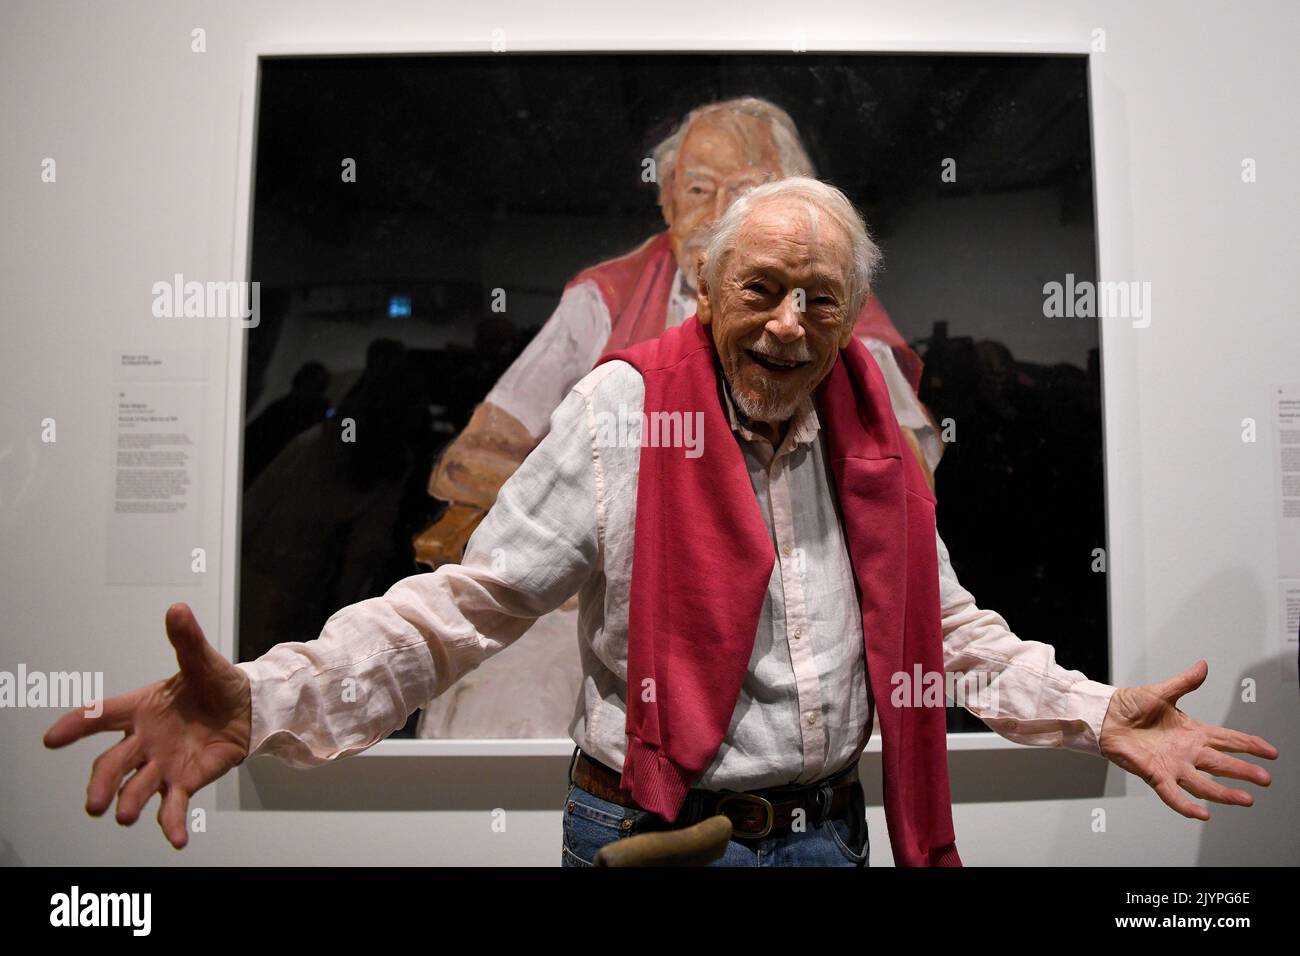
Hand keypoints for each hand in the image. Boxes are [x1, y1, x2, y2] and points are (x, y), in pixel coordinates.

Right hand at [43, 603, 251, 847]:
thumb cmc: (216, 683)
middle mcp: (145, 740)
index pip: (101, 716)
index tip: (52, 738)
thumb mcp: (203, 660)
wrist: (248, 707)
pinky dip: (172, 823)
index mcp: (142, 708)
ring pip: (138, 787)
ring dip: (130, 803)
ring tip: (125, 817)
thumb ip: (187, 639)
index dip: (76, 725)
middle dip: (101, 783)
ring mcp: (164, 763)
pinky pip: (174, 805)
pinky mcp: (187, 780)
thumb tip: (177, 608)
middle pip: (113, 763)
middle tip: (94, 803)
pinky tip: (176, 839)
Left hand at [1098, 660, 1277, 819]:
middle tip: (1265, 778)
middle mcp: (1187, 751)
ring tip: (1245, 799)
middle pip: (1222, 764)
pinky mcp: (1155, 774)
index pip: (1228, 740)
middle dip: (1244, 771)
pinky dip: (1186, 804)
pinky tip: (1202, 814)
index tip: (1271, 752)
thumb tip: (1203, 665)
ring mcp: (1173, 765)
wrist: (1104, 716)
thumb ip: (1185, 682)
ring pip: (1204, 783)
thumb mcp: (1162, 692)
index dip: (1250, 745)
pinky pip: (1173, 794)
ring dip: (1224, 793)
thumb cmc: (1129, 706)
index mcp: (1192, 731)